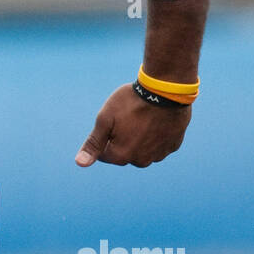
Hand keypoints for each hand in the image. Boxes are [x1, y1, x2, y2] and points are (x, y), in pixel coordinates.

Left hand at [75, 83, 191, 167]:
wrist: (165, 90)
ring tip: (144, 118)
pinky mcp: (173, 146)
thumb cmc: (131, 102)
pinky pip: (159, 145)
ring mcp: (159, 154)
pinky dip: (156, 136)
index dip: (105, 136)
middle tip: (129, 117)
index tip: (113, 120)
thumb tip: (80, 163)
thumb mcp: (105, 119)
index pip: (104, 154)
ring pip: (143, 151)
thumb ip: (93, 143)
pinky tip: (157, 120)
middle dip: (122, 139)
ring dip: (140, 139)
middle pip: (124, 153)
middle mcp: (141, 161)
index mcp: (121, 156)